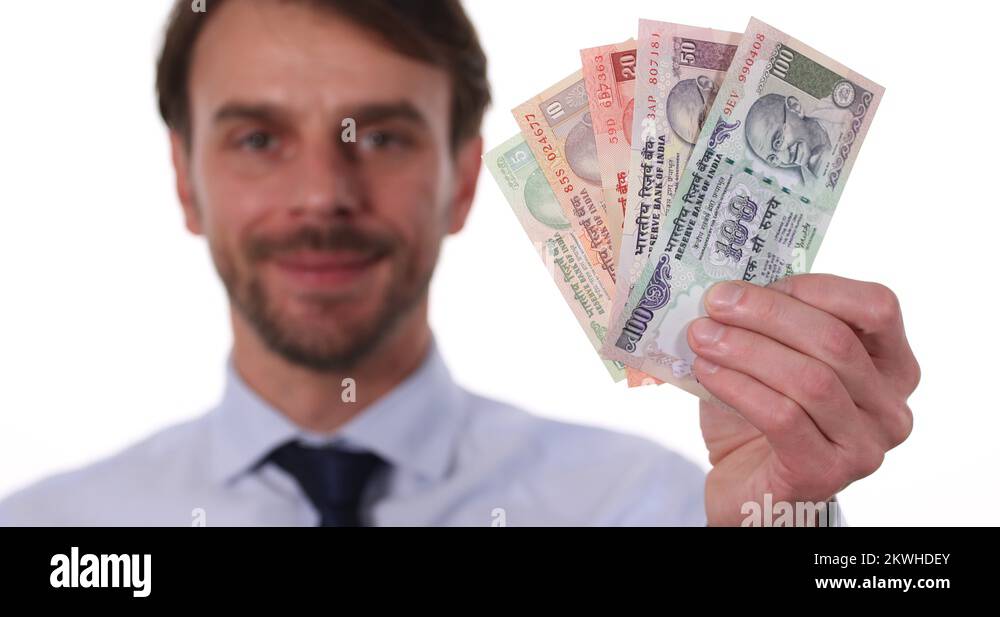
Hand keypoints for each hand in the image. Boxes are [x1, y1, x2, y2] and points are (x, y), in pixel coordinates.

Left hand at [689, 274, 919, 525]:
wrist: (746, 486)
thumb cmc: (761, 416)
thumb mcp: (774, 357)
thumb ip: (771, 323)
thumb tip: (731, 288)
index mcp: (891, 367)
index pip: (874, 308)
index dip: (813, 289)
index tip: (750, 285)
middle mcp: (891, 408)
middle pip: (836, 341)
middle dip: (767, 314)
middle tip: (715, 304)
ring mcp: (865, 446)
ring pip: (810, 380)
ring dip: (746, 349)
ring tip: (702, 337)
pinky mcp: (826, 474)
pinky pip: (783, 417)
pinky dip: (739, 387)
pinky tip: (706, 372)